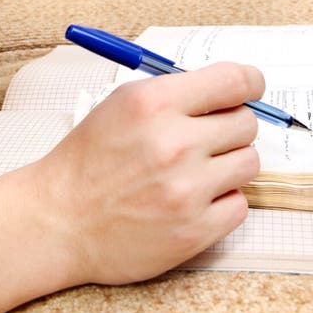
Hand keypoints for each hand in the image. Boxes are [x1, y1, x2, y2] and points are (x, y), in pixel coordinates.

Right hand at [32, 61, 264, 286]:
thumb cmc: (91, 157)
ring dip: (229, 164)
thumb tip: (232, 87)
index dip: (251, 82)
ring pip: (250, 162)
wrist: (60, 219)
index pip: (234, 80)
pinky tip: (193, 198)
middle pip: (247, 122)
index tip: (252, 88)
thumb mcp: (124, 102)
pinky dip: (222, 201)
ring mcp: (186, 190)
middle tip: (206, 136)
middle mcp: (175, 143)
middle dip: (231, 125)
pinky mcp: (194, 231)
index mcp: (156, 103)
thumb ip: (177, 91)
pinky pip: (240, 205)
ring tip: (197, 169)